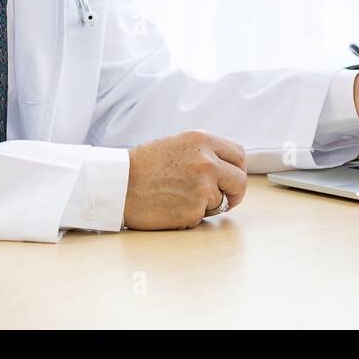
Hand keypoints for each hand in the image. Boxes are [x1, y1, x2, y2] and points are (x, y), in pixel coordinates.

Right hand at [124, 130, 246, 229]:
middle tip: (226, 198)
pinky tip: (172, 206)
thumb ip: (205, 152)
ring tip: (180, 197)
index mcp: (202, 141)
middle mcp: (207, 162)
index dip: (237, 169)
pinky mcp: (194, 210)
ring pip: (221, 202)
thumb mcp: (178, 144)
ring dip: (207, 204)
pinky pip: (203, 216)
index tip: (232, 177)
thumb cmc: (144, 165)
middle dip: (235, 192)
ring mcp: (202, 188)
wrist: (118, 184)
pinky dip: (191, 215)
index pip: (239, 155)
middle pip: (240, 181)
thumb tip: (228, 167)